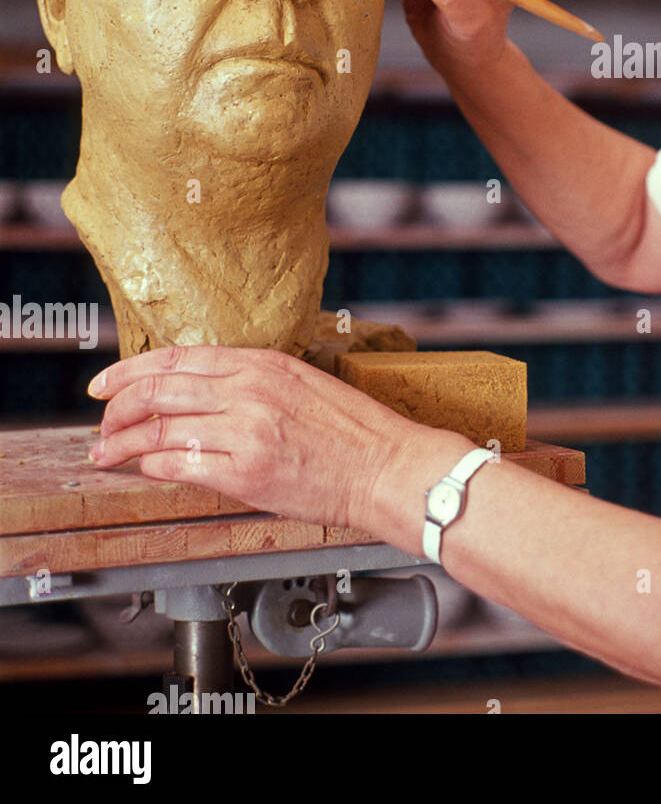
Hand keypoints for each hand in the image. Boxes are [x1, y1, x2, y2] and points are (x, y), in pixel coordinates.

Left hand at [86, 346, 424, 532]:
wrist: (386, 467)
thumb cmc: (354, 431)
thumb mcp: (303, 384)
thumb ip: (252, 382)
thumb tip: (198, 394)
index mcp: (264, 363)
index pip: (178, 358)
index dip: (131, 370)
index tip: (105, 384)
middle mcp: (250, 390)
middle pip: (157, 391)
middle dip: (116, 408)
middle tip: (102, 423)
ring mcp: (246, 431)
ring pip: (158, 430)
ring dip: (121, 444)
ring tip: (106, 454)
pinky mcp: (245, 473)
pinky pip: (178, 465)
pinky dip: (151, 467)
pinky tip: (144, 470)